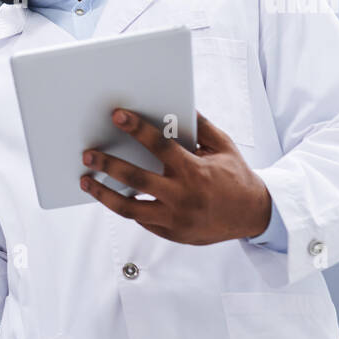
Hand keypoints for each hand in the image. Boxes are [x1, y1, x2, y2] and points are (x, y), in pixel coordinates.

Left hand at [79, 109, 271, 244]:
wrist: (253, 216)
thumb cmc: (236, 176)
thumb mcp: (223, 147)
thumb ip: (200, 126)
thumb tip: (180, 104)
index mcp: (195, 171)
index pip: (159, 146)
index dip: (137, 129)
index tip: (117, 116)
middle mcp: (182, 196)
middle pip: (135, 179)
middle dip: (107, 164)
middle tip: (88, 153)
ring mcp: (175, 219)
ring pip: (129, 209)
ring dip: (103, 194)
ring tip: (86, 181)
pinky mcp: (171, 233)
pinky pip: (141, 220)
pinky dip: (125, 206)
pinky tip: (110, 195)